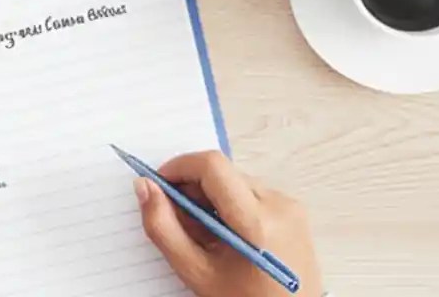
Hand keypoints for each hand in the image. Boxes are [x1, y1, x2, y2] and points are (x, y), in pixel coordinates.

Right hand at [135, 151, 322, 296]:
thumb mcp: (197, 272)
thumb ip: (163, 228)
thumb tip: (145, 187)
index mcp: (257, 222)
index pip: (212, 166)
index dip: (179, 166)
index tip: (158, 184)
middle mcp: (279, 205)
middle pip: (223, 172)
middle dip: (192, 186)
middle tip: (175, 217)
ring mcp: (290, 206)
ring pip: (236, 180)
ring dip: (211, 196)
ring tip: (203, 234)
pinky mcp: (294, 210)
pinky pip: (253, 192)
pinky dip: (230, 204)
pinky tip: (225, 234)